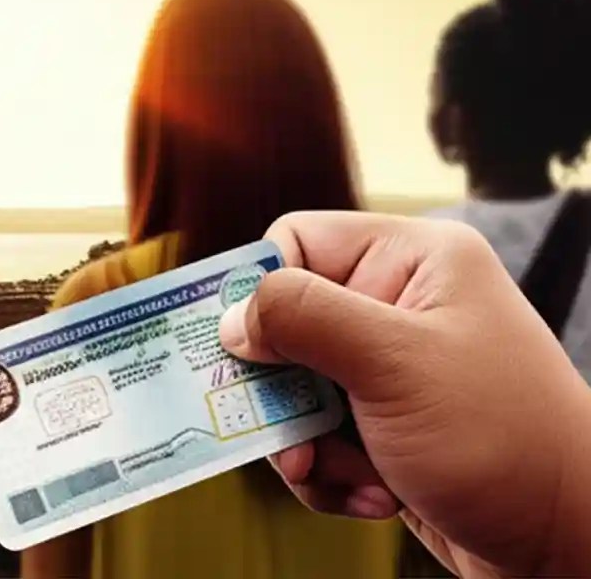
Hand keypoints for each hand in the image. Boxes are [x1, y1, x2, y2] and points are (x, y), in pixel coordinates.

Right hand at [218, 212, 590, 576]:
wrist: (568, 543)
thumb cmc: (502, 440)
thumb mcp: (396, 366)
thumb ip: (304, 320)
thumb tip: (230, 318)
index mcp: (411, 260)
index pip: (295, 244)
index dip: (259, 293)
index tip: (243, 351)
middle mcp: (398, 304)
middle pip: (283, 325)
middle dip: (283, 393)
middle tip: (290, 437)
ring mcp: (391, 368)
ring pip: (293, 390)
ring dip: (308, 445)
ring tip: (348, 475)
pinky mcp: (384, 423)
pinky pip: (318, 436)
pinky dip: (332, 472)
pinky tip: (376, 493)